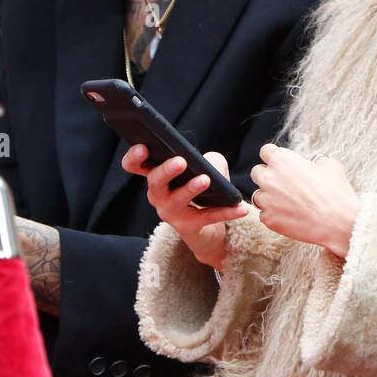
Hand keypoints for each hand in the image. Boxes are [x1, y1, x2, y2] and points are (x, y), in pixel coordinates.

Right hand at [122, 146, 244, 270]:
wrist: (207, 228)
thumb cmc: (202, 190)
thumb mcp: (206, 169)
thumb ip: (209, 160)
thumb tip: (210, 163)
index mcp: (157, 177)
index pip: (136, 166)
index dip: (135, 157)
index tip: (143, 147)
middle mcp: (159, 195)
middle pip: (155, 182)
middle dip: (166, 171)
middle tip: (180, 161)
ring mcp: (172, 213)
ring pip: (177, 200)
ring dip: (191, 189)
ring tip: (205, 179)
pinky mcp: (189, 227)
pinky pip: (208, 217)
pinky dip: (226, 212)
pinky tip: (241, 208)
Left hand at [250, 145, 359, 258]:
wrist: (338, 222)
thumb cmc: (335, 192)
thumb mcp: (330, 165)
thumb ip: (315, 160)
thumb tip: (313, 163)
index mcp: (282, 160)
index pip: (266, 151)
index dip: (274, 157)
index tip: (281, 164)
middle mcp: (269, 178)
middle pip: (257, 172)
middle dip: (268, 176)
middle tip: (284, 184)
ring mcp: (266, 200)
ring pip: (258, 195)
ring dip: (269, 197)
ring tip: (288, 202)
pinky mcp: (268, 219)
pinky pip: (264, 214)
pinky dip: (274, 215)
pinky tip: (290, 216)